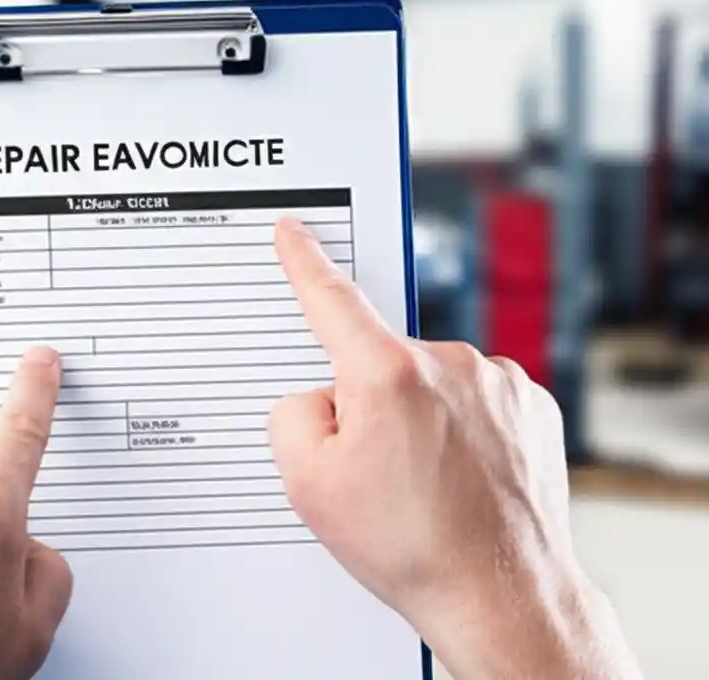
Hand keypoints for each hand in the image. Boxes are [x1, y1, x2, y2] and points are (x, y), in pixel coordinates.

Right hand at [268, 218, 640, 678]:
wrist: (499, 593)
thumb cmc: (409, 545)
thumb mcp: (306, 483)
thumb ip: (293, 413)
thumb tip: (325, 396)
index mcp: (386, 375)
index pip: (331, 300)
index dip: (303, 262)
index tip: (293, 233)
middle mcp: (448, 363)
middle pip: (378, 363)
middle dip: (368, 404)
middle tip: (377, 474)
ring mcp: (498, 382)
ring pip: (429, 382)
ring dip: (418, 417)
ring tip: (425, 486)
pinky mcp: (533, 404)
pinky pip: (474, 398)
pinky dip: (462, 428)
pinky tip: (460, 477)